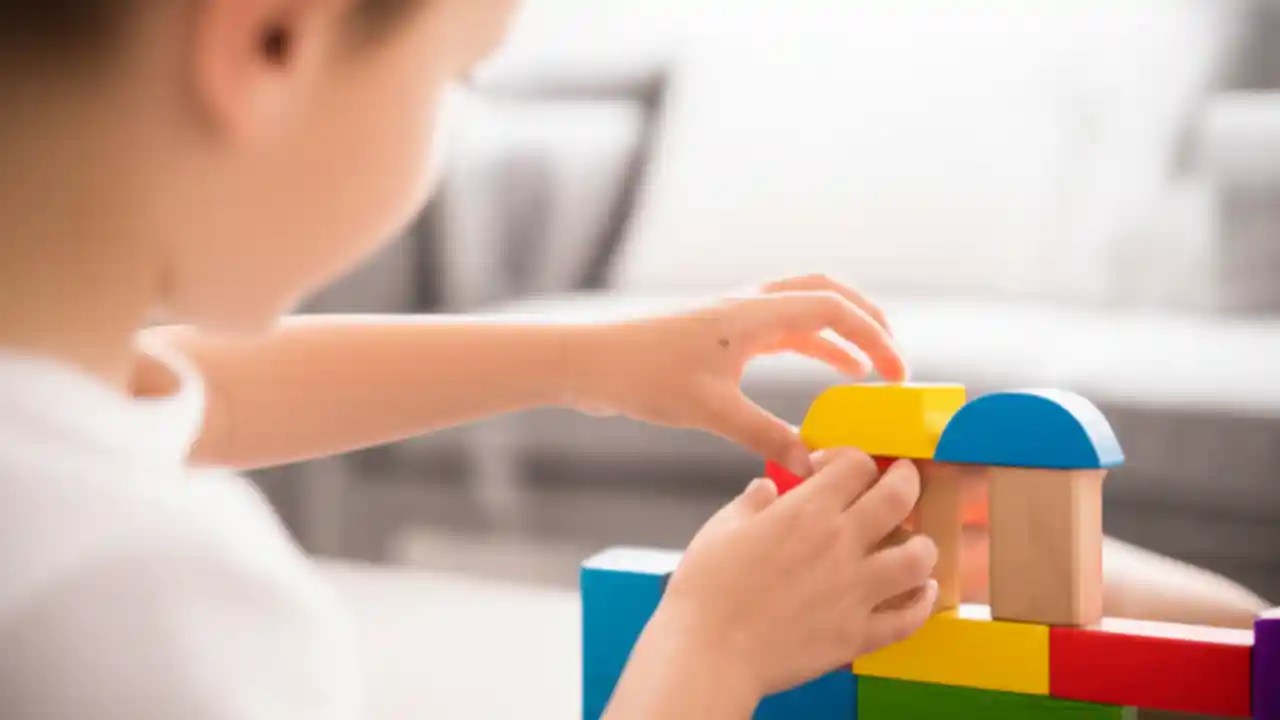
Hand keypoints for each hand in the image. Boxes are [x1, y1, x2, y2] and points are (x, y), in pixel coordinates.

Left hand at [570, 275, 906, 476]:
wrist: (589, 362)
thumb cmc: (643, 376)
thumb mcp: (711, 411)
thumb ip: (766, 435)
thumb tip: (814, 464)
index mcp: (753, 312)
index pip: (834, 310)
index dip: (875, 338)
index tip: (898, 374)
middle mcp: (748, 304)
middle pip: (826, 292)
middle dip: (866, 320)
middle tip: (893, 358)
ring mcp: (733, 316)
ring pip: (802, 309)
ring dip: (838, 334)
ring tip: (866, 373)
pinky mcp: (719, 334)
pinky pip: (779, 330)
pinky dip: (808, 347)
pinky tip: (816, 379)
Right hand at [635, 451, 937, 702]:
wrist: (708, 652)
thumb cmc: (706, 590)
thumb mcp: (722, 527)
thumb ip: (753, 502)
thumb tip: (767, 488)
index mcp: (806, 511)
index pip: (856, 464)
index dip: (850, 458)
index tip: (836, 469)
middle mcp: (840, 544)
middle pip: (900, 497)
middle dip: (906, 481)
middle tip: (902, 481)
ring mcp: (855, 590)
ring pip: (918, 557)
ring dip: (921, 545)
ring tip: (913, 543)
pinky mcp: (858, 634)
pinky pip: (909, 617)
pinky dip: (922, 603)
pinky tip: (922, 592)